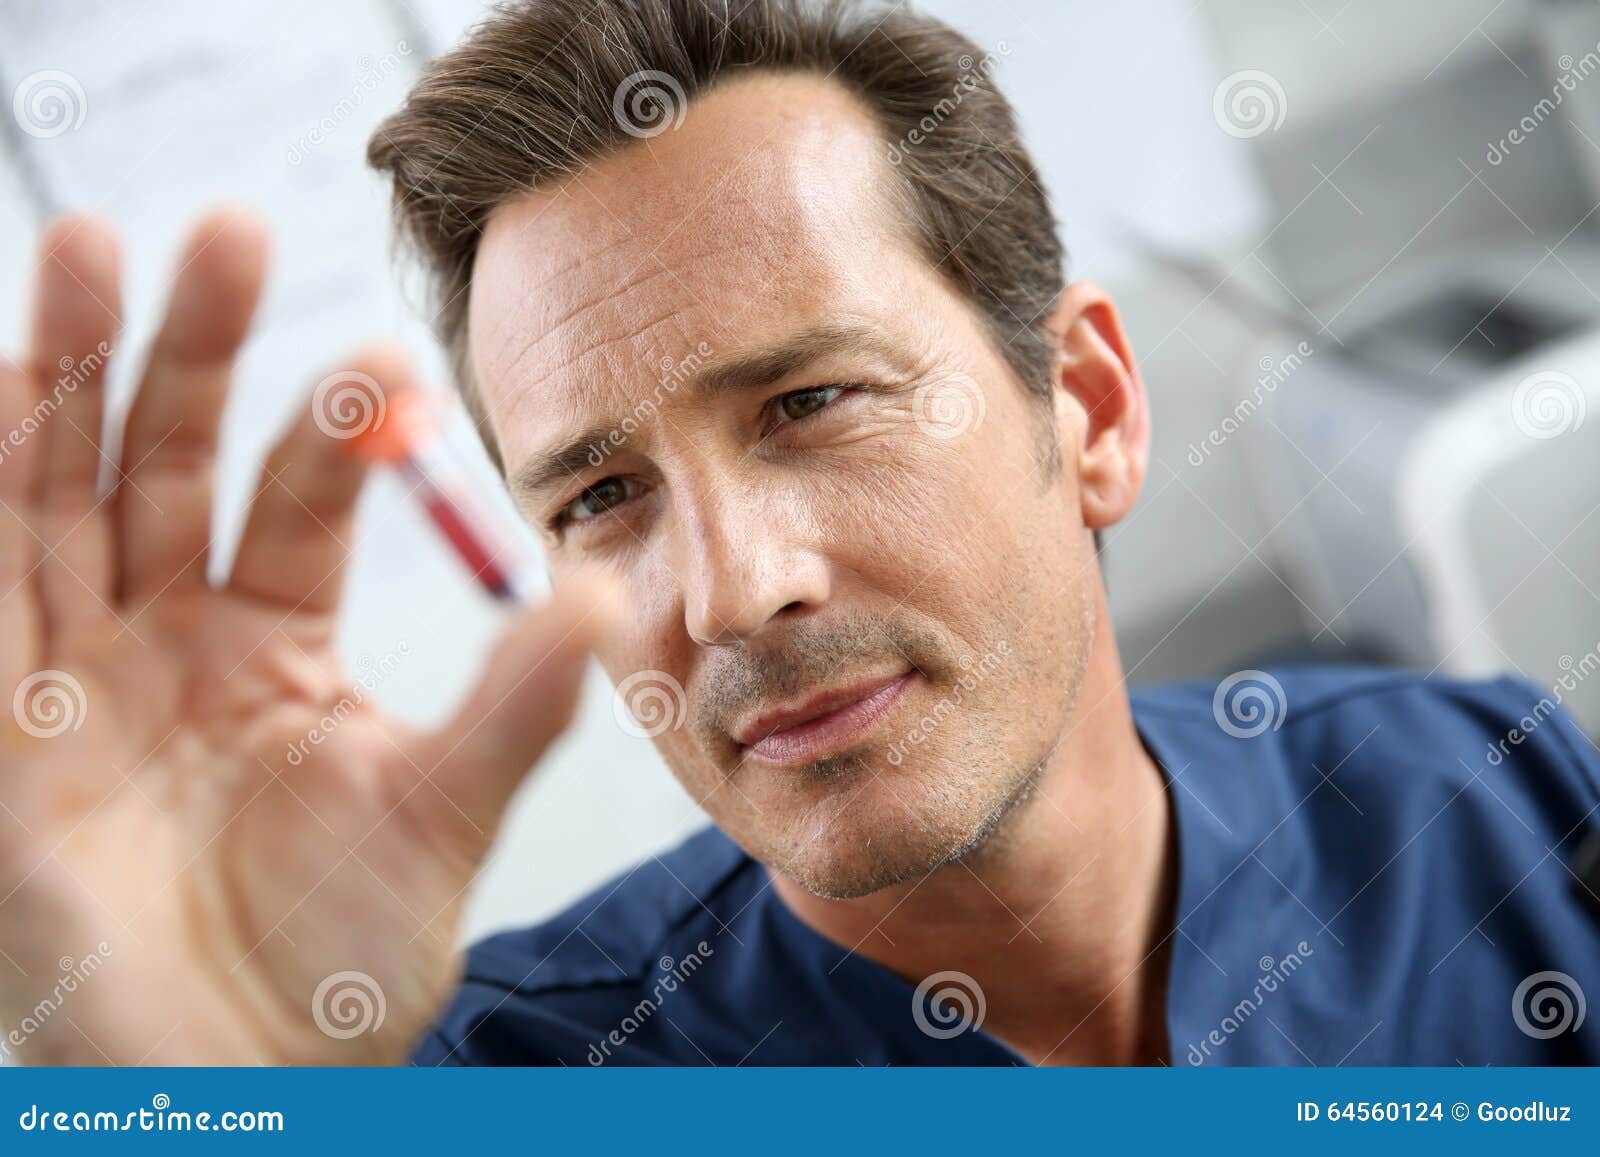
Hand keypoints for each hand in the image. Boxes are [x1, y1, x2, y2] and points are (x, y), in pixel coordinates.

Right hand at [0, 208, 613, 1063]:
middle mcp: (167, 643)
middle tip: (226, 228)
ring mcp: (77, 682)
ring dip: (69, 374)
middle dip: (187, 348)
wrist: (249, 1086)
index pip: (293, 501)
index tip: (392, 357)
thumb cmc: (339, 968)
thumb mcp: (438, 815)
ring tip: (98, 245)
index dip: (332, 425)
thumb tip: (600, 598)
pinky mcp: (9, 736)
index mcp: (271, 648)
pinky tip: (12, 386)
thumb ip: (510, 708)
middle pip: (164, 462)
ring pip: (60, 496)